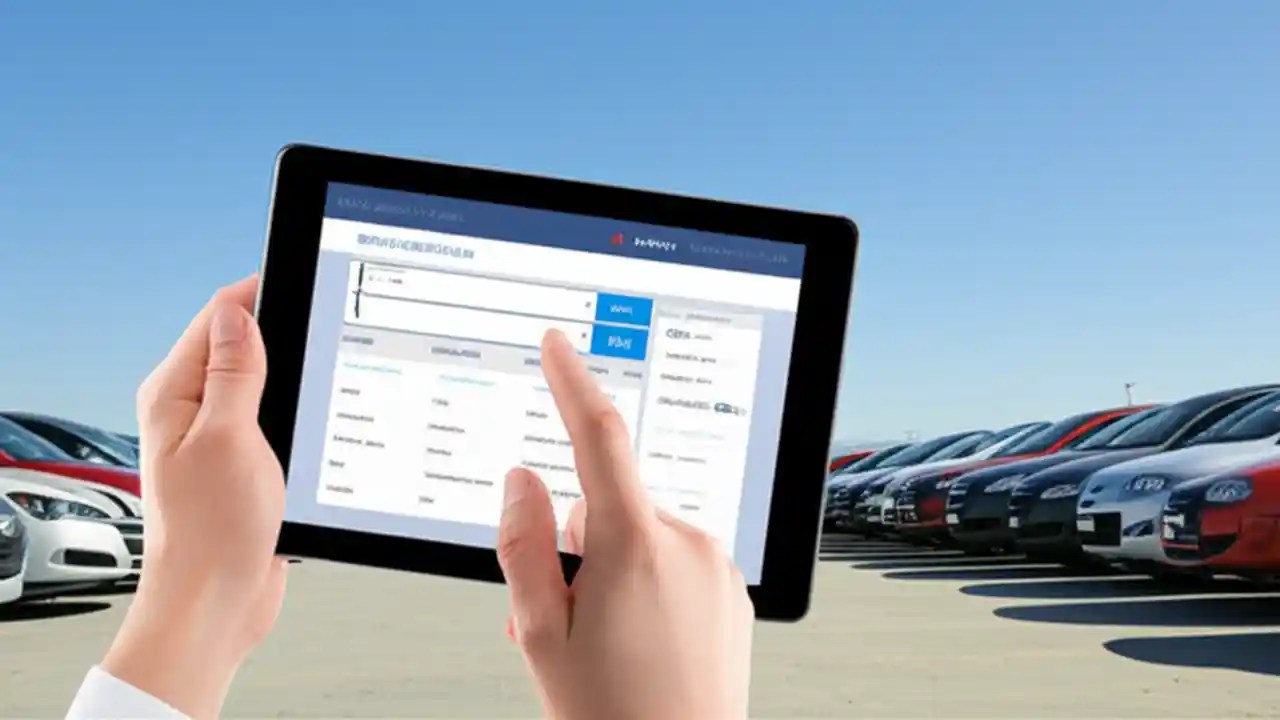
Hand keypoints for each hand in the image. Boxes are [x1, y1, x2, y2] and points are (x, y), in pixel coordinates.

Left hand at [101, 276, 287, 718]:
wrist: (218, 600)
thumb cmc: (211, 532)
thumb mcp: (228, 438)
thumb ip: (236, 373)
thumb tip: (241, 314)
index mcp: (176, 391)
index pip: (221, 315)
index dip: (264, 292)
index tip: (307, 281)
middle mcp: (194, 407)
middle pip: (246, 342)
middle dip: (287, 333)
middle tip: (328, 333)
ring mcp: (221, 434)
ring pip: (267, 380)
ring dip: (296, 376)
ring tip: (326, 376)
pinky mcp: (247, 460)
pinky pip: (277, 416)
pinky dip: (300, 411)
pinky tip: (321, 419)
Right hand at [497, 330, 753, 719]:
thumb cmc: (609, 716)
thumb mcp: (539, 633)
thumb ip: (523, 545)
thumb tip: (523, 480)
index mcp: (633, 545)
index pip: (598, 437)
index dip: (571, 382)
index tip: (557, 343)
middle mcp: (686, 542)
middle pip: (609, 503)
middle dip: (577, 542)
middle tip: (564, 615)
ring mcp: (716, 566)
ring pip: (641, 533)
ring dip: (614, 565)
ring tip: (606, 639)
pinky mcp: (732, 590)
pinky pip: (676, 560)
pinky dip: (650, 583)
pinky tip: (643, 641)